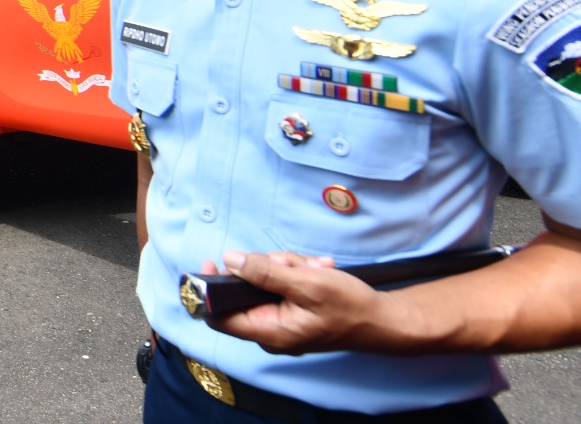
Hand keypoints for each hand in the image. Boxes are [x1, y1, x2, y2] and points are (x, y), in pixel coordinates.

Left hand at [203, 250, 403, 354]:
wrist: (383, 319)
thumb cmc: (350, 307)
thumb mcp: (306, 284)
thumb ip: (265, 273)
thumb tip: (230, 260)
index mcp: (268, 331)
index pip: (217, 316)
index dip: (209, 288)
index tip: (214, 261)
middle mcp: (270, 329)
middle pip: (243, 289)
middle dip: (266, 267)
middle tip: (292, 263)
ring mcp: (281, 320)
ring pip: (264, 281)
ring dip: (287, 267)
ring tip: (314, 268)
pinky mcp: (291, 310)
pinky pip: (280, 284)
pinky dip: (297, 273)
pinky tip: (318, 270)